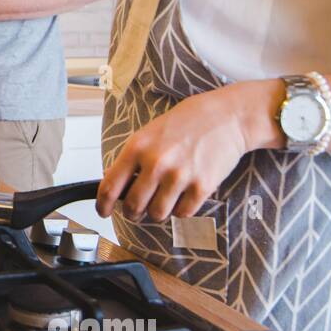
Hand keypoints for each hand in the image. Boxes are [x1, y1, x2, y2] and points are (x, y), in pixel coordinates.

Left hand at [96, 89, 251, 221]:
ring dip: (158, 211)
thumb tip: (117, 188)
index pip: (110, 186)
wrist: (226, 116)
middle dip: (133, 212)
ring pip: (157, 214)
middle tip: (138, 209)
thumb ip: (132, 159)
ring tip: (164, 199)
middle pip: (133, 206)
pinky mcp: (202, 187)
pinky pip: (183, 213)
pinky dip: (181, 210)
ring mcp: (180, 176)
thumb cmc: (186, 123)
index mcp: (137, 148)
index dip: (103, 205)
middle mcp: (156, 163)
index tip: (103, 211)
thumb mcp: (149, 134)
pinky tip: (184, 195)